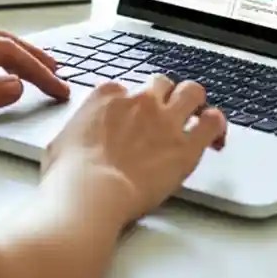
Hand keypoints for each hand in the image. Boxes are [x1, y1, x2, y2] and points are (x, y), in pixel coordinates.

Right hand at [40, 76, 226, 227]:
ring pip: (192, 91)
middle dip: (164, 96)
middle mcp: (140, 101)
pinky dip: (215, 124)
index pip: (126, 88)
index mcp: (107, 96)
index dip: (130, 104)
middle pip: (161, 84)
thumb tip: (75, 143)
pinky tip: (214, 133)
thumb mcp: (61, 142)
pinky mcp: (187, 145)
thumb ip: (78, 133)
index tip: (131, 118)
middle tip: (164, 114)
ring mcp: (166, 120)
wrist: (91, 193)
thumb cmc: (70, 175)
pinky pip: (213, 122)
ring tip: (194, 115)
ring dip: (194, 102)